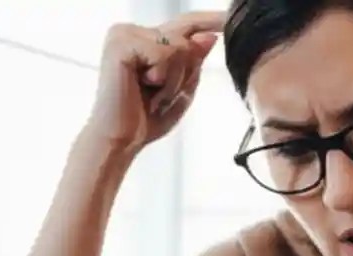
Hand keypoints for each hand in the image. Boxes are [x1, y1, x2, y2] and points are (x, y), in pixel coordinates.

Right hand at [87, 11, 224, 155]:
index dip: (210, 21)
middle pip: (187, 36)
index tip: (231, 17)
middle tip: (159, 95)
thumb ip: (193, 61)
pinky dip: (164, 80)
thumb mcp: (181, 88)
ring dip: (174, 80)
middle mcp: (133, 31)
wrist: (120, 141)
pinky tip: (145, 89)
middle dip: (184, 73)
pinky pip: (165, 54)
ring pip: (180, 47)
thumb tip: (210, 36)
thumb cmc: (145, 119)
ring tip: (152, 94)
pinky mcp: (121, 43)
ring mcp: (125, 34)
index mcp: (145, 38)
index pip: (186, 24)